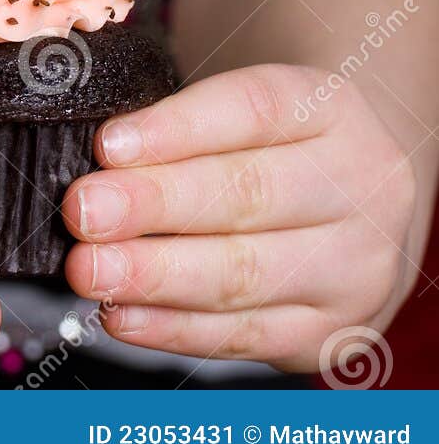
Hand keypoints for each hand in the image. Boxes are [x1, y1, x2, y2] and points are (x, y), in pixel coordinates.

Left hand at [61, 63, 416, 370]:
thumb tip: (97, 160)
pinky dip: (174, 328)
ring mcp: (354, 266)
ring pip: (246, 272)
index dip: (176, 129)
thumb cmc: (275, 146)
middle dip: (154, 205)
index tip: (108, 145)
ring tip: (91, 269)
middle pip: (248, 193)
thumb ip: (181, 126)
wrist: (359, 205)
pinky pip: (244, 334)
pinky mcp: (335, 332)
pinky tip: (122, 315)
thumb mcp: (248, 111)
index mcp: (331, 108)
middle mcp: (358, 185)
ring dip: (155, 275)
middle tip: (83, 211)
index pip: (252, 110)